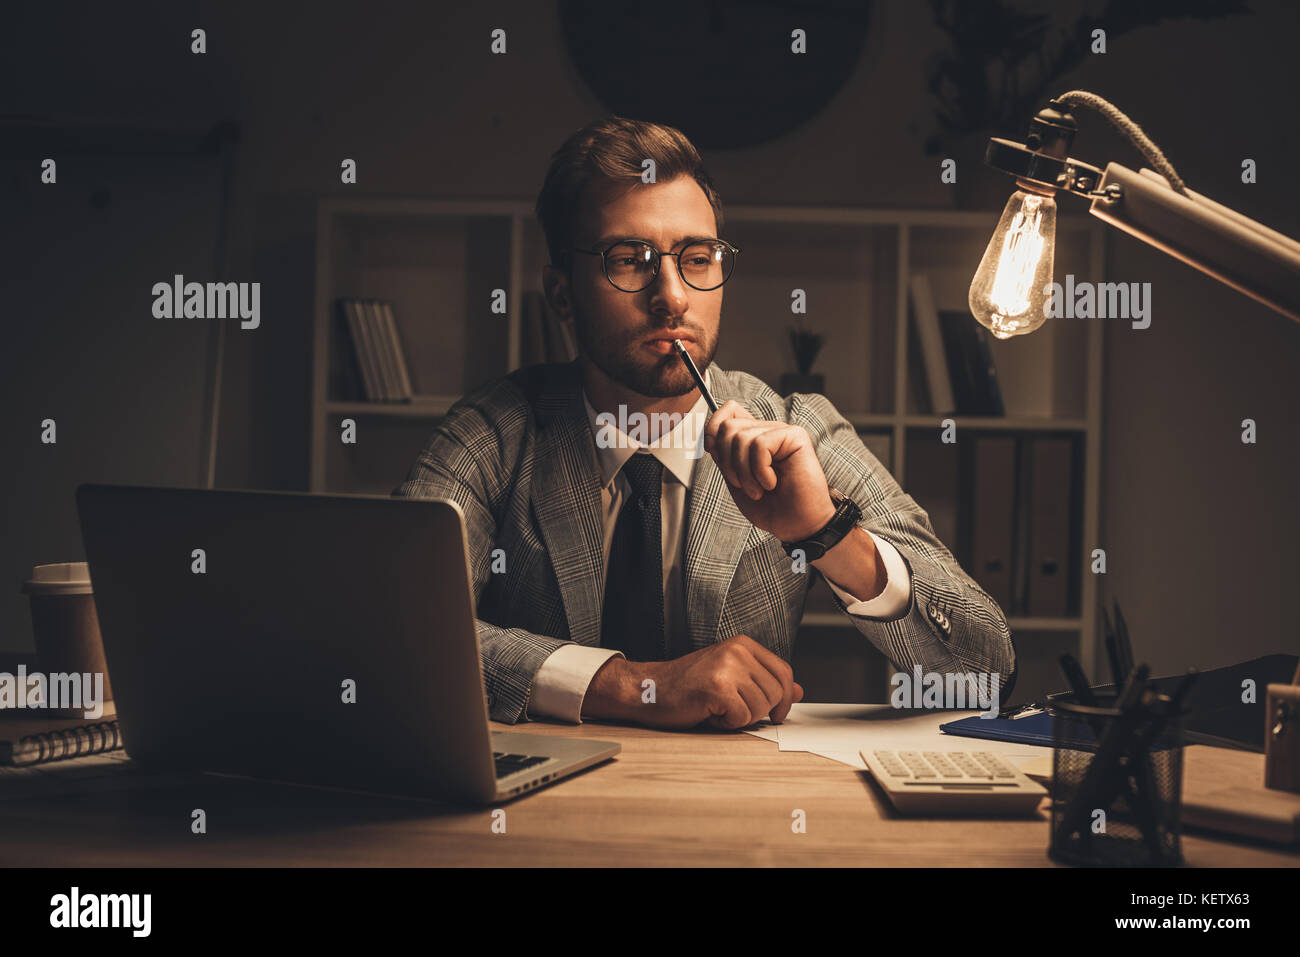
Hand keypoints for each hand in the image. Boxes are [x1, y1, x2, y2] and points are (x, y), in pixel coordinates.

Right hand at [586, 635, 803, 729]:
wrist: (649, 689)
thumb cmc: (687, 685)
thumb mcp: (731, 677)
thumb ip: (764, 681)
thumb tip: (799, 691)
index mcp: (743, 645)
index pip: (784, 672)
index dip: (786, 697)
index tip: (778, 713)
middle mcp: (737, 651)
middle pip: (776, 692)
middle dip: (759, 711)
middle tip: (733, 709)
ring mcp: (727, 667)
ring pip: (760, 708)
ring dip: (740, 718)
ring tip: (718, 708)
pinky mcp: (718, 687)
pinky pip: (742, 718)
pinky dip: (727, 724)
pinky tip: (710, 713)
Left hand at [703, 400, 834, 542]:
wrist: (797, 526)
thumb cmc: (771, 507)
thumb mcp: (735, 479)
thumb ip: (724, 455)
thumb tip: (708, 435)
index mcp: (754, 438)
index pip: (728, 412)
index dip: (712, 429)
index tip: (713, 452)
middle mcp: (768, 431)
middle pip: (728, 427)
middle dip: (727, 462)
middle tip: (743, 484)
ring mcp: (782, 432)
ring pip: (741, 437)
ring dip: (745, 472)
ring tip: (759, 488)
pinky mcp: (795, 437)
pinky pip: (760, 445)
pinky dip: (760, 471)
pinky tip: (772, 482)